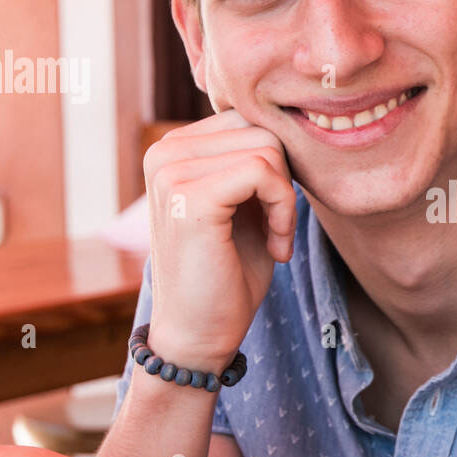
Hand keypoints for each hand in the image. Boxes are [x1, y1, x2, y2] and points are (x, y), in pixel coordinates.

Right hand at [143, 109, 296, 369]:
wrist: (198, 336)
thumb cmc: (227, 275)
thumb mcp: (245, 206)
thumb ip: (256, 162)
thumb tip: (293, 124)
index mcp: (173, 149)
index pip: (249, 120)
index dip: (276, 166)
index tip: (274, 214)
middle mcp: (163, 152)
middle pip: (261, 129)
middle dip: (284, 180)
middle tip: (278, 230)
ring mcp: (171, 171)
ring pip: (268, 148)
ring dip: (286, 199)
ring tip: (275, 240)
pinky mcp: (189, 195)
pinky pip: (263, 172)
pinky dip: (284, 210)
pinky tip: (276, 246)